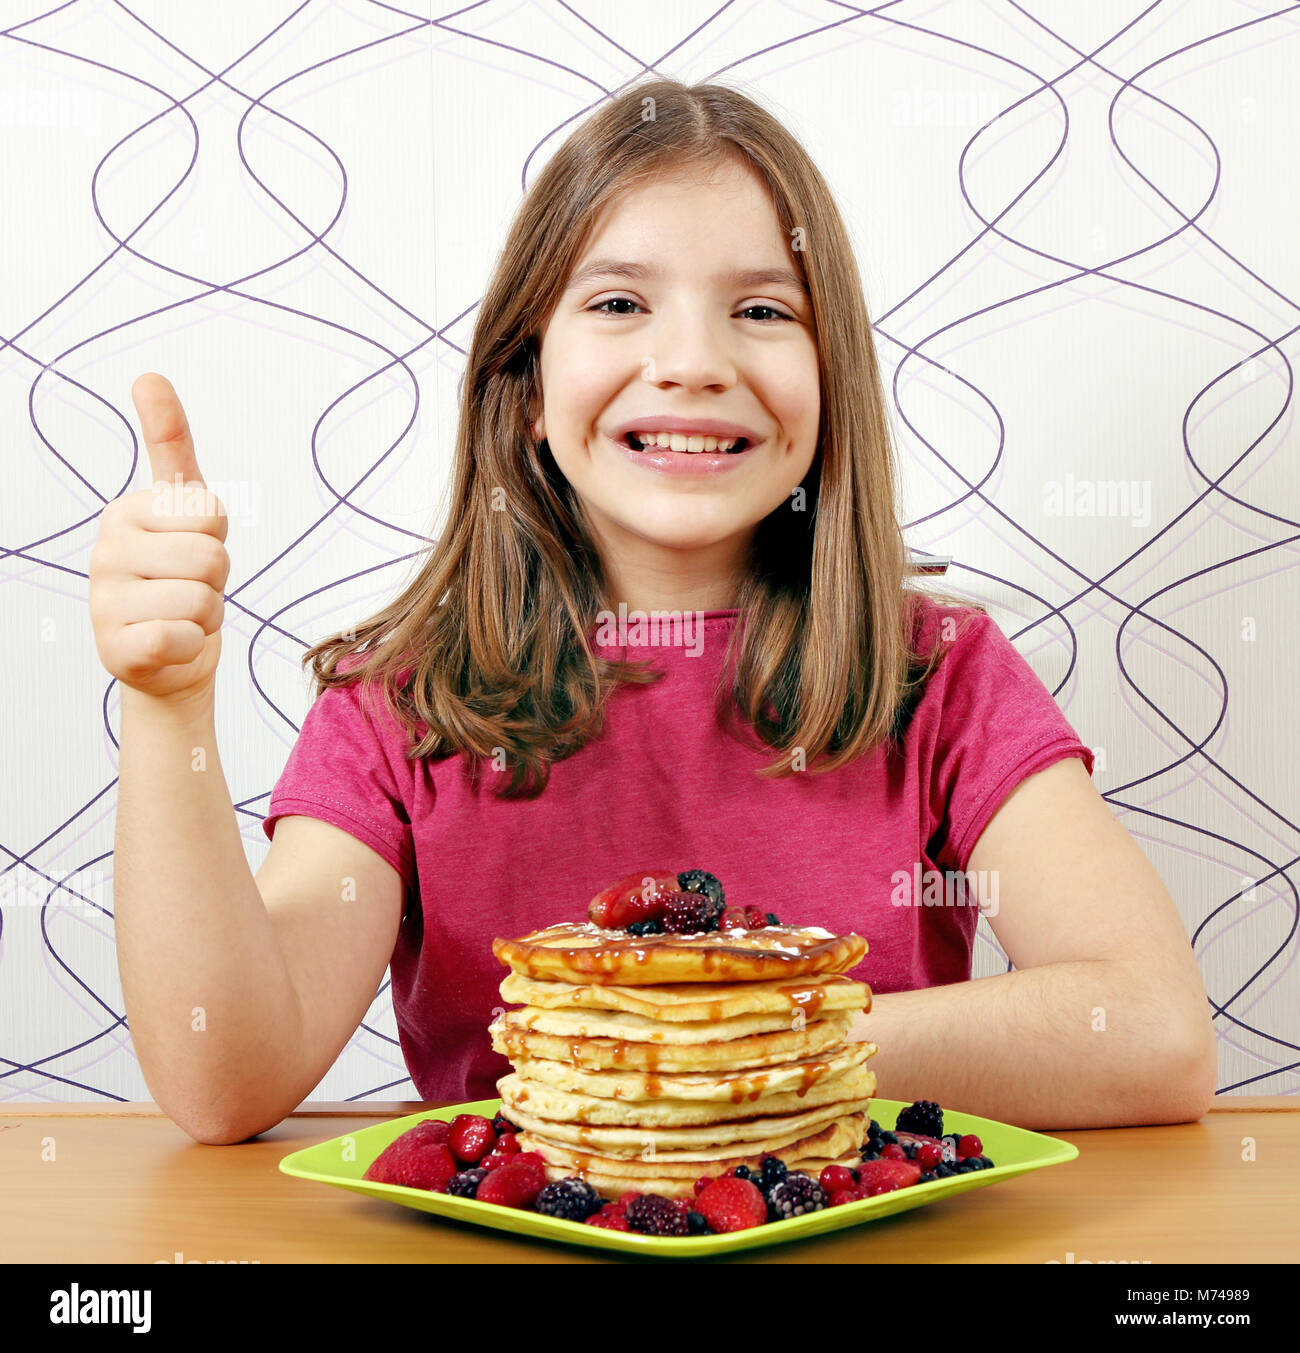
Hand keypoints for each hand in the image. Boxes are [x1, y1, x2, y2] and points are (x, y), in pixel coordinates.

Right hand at [89, 374, 228, 704]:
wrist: (169, 659)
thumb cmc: (184, 580)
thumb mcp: (189, 515)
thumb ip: (172, 448)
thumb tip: (148, 375)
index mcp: (127, 511)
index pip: (208, 512)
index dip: (217, 537)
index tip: (191, 543)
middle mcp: (107, 548)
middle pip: (211, 558)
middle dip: (217, 581)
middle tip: (192, 589)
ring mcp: (104, 598)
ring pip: (202, 599)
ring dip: (207, 614)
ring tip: (181, 615)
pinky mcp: (114, 645)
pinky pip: (180, 636)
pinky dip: (190, 645)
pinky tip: (168, 644)